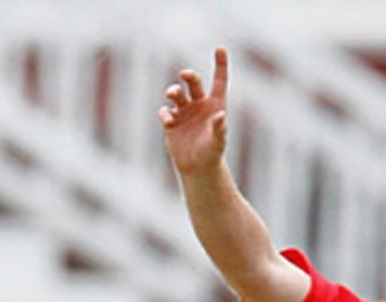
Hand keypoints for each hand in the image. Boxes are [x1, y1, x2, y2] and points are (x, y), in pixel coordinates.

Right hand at [159, 47, 228, 177]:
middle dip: (188, 76)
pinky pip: (165, 111)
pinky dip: (165, 113)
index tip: (220, 48)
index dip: (220, 65)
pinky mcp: (171, 122)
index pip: (218, 81)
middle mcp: (199, 104)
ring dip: (173, 91)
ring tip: (173, 95)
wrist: (197, 169)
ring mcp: (184, 111)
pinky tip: (169, 121)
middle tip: (184, 75)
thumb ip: (220, 129)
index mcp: (214, 105)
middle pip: (193, 83)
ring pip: (176, 94)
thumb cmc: (212, 154)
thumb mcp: (218, 143)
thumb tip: (220, 116)